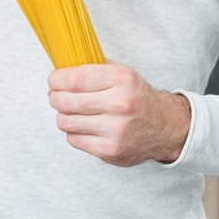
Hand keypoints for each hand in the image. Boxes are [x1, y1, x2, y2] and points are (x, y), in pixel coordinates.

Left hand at [47, 60, 190, 166]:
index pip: (74, 79)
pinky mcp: (110, 150)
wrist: (165, 126)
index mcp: (121, 79)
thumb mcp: (122, 73)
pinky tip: (84, 125)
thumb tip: (59, 71)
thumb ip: (92, 67)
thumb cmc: (137, 97)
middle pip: (65, 101)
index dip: (56, 79)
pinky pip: (74, 140)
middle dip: (55, 97)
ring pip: (65, 122)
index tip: (53, 79)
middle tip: (56, 95)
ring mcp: (115, 130)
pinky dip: (74, 132)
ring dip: (63, 115)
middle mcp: (120, 104)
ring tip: (71, 111)